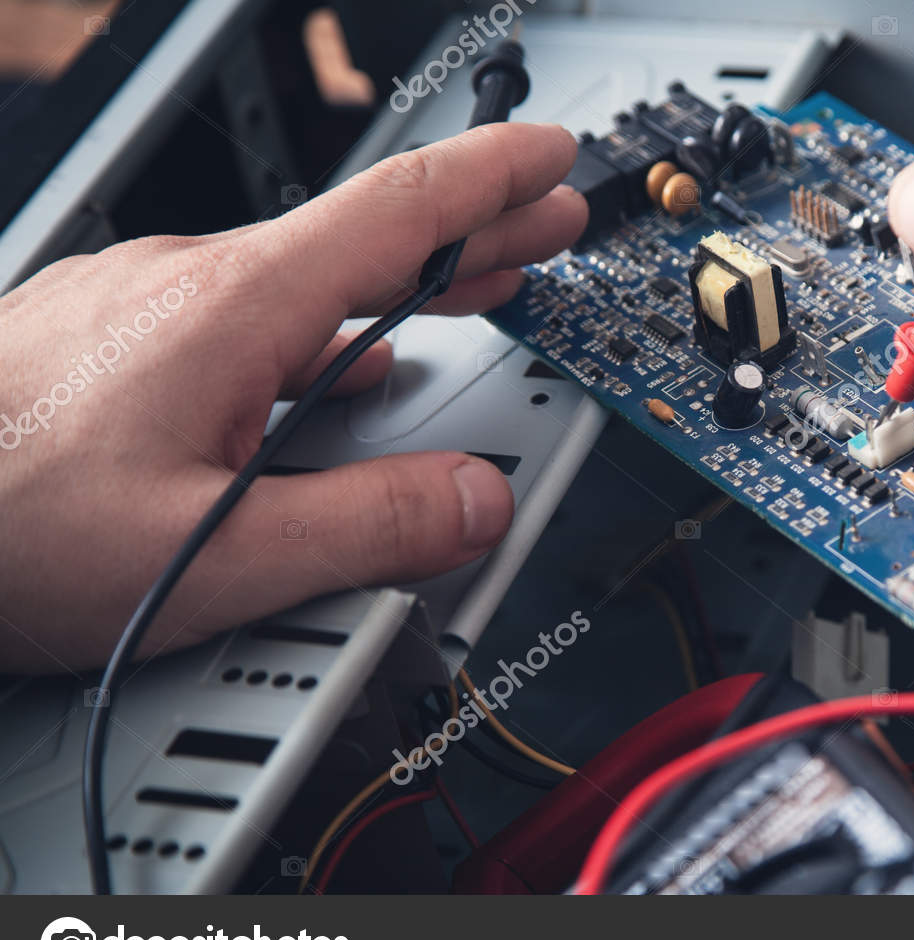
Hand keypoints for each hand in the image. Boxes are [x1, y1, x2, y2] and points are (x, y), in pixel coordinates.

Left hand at [0, 123, 584, 672]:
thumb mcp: (210, 558)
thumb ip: (365, 529)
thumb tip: (475, 502)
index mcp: (232, 308)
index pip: (399, 209)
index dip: (494, 178)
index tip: (551, 157)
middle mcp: (187, 281)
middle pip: (364, 235)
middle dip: (475, 228)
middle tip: (546, 224)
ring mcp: (141, 302)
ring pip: (305, 278)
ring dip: (403, 283)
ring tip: (472, 292)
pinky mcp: (111, 338)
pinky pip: (247, 316)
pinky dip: (324, 329)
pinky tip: (338, 368)